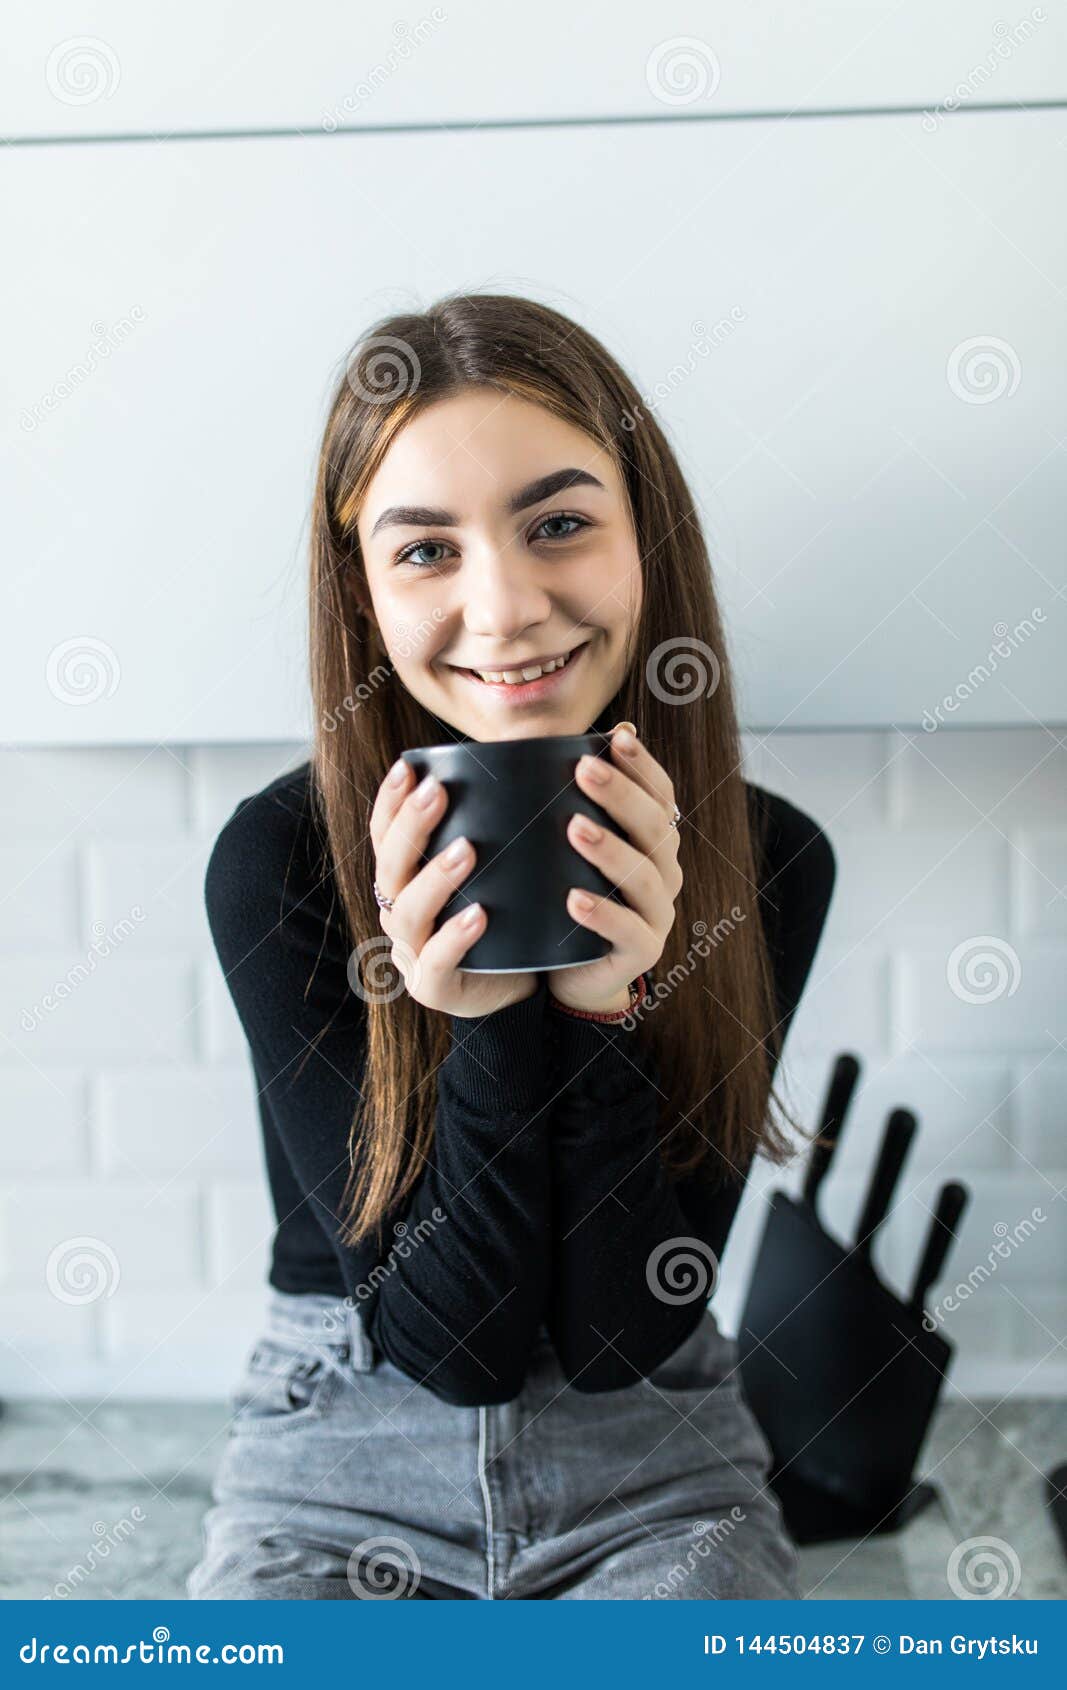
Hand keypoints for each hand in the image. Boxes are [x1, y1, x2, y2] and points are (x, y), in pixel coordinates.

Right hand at [369, 759, 537, 1019]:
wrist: (520, 987)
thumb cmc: (506, 919)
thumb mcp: (495, 869)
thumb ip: (491, 827)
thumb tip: (520, 758)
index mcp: (404, 882)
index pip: (385, 835)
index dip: (390, 802)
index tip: (409, 767)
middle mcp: (398, 913)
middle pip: (391, 865)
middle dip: (412, 826)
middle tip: (436, 791)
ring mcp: (411, 953)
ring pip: (409, 912)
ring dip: (436, 877)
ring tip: (467, 849)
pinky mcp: (433, 988)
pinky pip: (437, 961)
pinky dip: (455, 937)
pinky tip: (478, 914)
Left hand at [548, 724, 682, 1013]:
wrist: (570, 971)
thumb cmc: (565, 896)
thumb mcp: (567, 849)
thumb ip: (572, 803)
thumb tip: (565, 743)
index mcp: (654, 840)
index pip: (659, 794)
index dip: (643, 766)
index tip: (615, 738)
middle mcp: (665, 872)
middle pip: (654, 827)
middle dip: (620, 795)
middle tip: (583, 770)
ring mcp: (658, 913)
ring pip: (645, 877)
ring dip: (610, 850)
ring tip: (574, 828)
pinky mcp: (643, 952)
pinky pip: (629, 932)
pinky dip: (603, 914)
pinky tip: (574, 898)